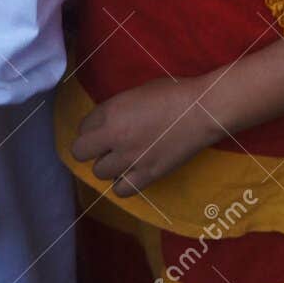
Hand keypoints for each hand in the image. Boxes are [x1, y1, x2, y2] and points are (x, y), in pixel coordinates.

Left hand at [71, 75, 217, 193]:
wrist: (203, 110)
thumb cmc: (174, 93)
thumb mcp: (138, 92)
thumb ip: (117, 108)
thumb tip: (107, 122)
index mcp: (111, 111)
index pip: (82, 126)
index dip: (92, 127)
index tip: (103, 127)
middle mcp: (114, 137)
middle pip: (80, 152)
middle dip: (90, 148)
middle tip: (106, 145)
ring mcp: (130, 159)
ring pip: (99, 172)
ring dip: (108, 165)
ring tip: (122, 159)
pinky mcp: (147, 175)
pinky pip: (121, 190)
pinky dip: (123, 183)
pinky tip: (132, 174)